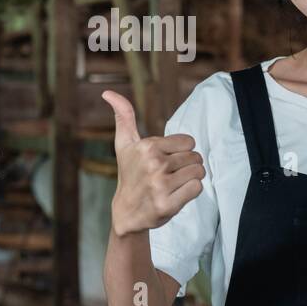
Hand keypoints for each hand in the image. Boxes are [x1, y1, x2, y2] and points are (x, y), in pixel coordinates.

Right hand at [102, 90, 204, 235]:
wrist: (126, 212)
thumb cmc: (129, 174)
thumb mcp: (124, 144)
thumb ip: (123, 116)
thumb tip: (108, 93)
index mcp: (147, 147)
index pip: (189, 141)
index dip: (181, 151)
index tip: (166, 160)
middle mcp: (154, 164)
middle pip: (195, 157)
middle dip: (187, 165)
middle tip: (170, 174)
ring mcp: (161, 185)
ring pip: (198, 172)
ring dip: (191, 178)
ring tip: (174, 184)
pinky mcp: (168, 204)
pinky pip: (197, 188)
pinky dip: (191, 192)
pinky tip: (176, 194)